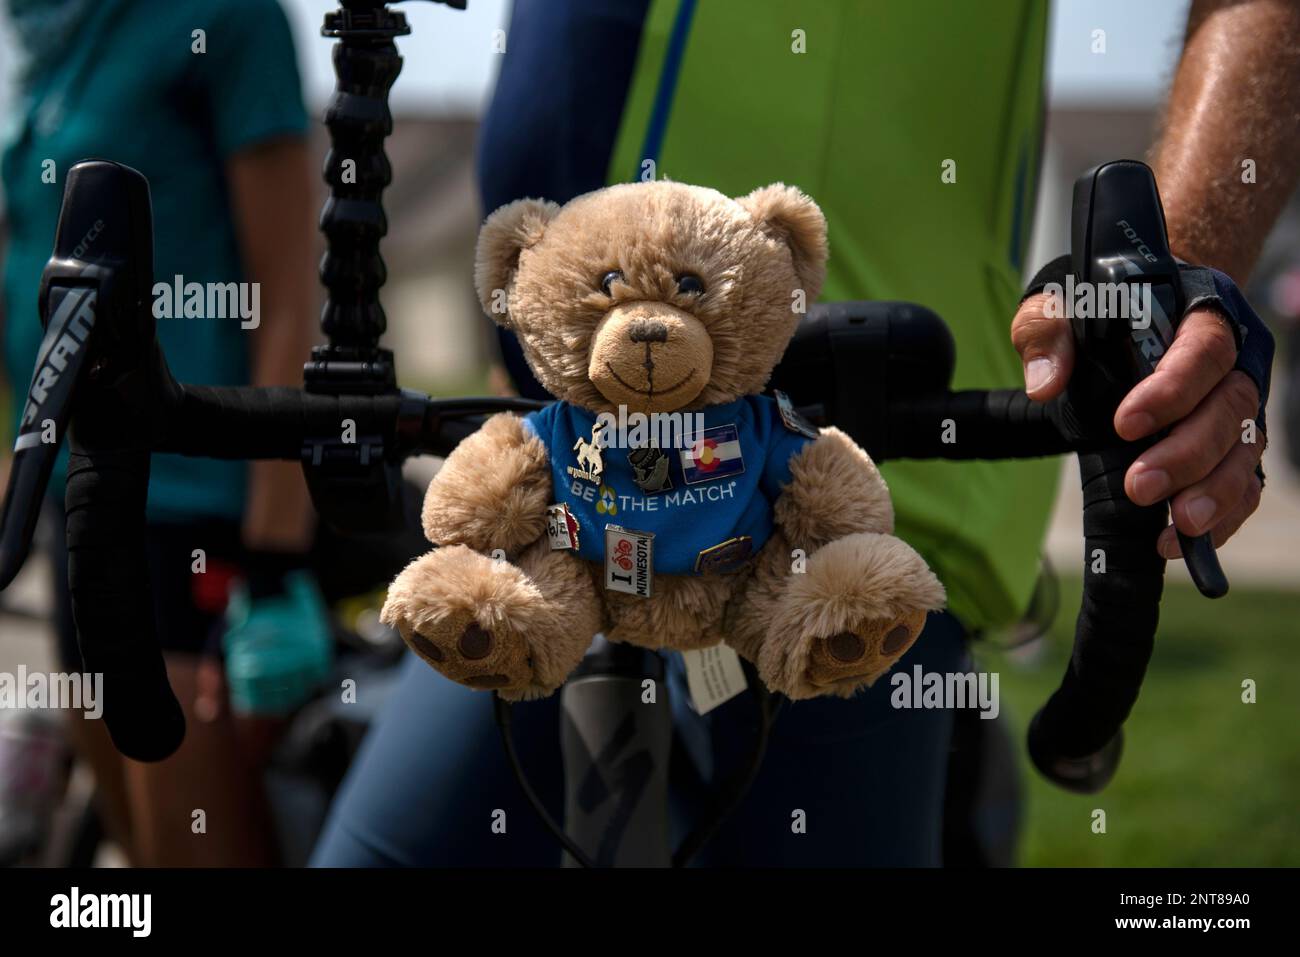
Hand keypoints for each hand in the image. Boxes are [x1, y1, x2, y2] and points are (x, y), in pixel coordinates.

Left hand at [1012, 296, 1263, 558]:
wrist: (1137, 311)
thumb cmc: (1098, 308)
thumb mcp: (1061, 304)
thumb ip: (1047, 332)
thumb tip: (1044, 383)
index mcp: (1199, 318)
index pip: (1202, 352)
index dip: (1172, 391)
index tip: (1125, 424)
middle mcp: (1234, 363)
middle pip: (1231, 409)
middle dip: (1188, 455)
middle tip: (1140, 487)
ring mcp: (1240, 408)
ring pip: (1246, 451)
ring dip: (1213, 493)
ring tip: (1176, 526)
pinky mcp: (1235, 445)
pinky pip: (1245, 483)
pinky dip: (1222, 516)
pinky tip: (1183, 540)